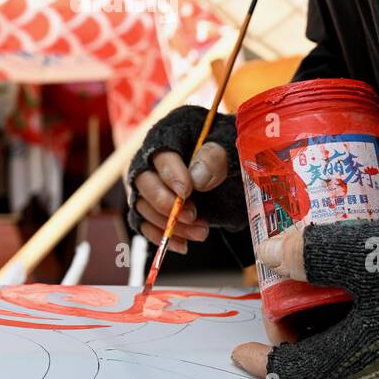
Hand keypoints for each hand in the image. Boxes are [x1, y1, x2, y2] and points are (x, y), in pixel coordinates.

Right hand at [125, 105, 246, 253]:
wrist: (234, 173)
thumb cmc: (232, 154)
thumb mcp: (231, 149)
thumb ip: (215, 158)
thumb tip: (197, 178)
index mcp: (171, 132)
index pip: (160, 152)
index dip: (170, 173)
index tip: (187, 191)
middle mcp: (152, 157)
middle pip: (143, 181)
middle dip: (165, 203)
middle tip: (193, 215)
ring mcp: (149, 183)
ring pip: (143, 205)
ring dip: (168, 224)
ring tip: (202, 233)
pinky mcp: (151, 206)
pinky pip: (144, 224)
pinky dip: (160, 237)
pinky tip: (183, 245)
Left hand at [231, 211, 378, 378]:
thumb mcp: (361, 252)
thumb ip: (313, 254)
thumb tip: (273, 255)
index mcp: (358, 354)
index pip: (297, 370)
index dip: (265, 359)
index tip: (245, 352)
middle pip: (324, 351)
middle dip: (298, 321)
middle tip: (287, 288)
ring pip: (355, 337)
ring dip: (331, 309)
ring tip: (322, 268)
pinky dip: (363, 304)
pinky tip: (364, 268)